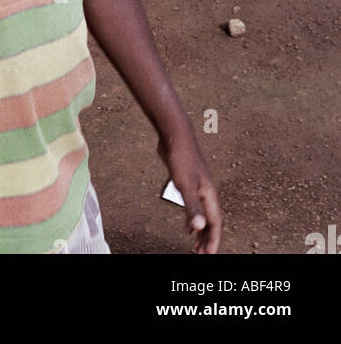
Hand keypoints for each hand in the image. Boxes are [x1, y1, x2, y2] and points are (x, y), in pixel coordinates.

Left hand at [158, 131, 222, 253]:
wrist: (175, 136)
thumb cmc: (182, 158)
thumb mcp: (185, 185)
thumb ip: (192, 207)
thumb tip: (198, 228)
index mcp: (209, 195)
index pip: (215, 224)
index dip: (213, 240)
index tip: (209, 255)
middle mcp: (207, 193)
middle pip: (212, 222)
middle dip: (209, 240)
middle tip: (202, 255)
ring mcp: (198, 188)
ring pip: (204, 216)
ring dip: (201, 233)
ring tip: (195, 247)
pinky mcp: (189, 184)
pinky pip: (195, 209)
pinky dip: (193, 221)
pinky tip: (186, 227)